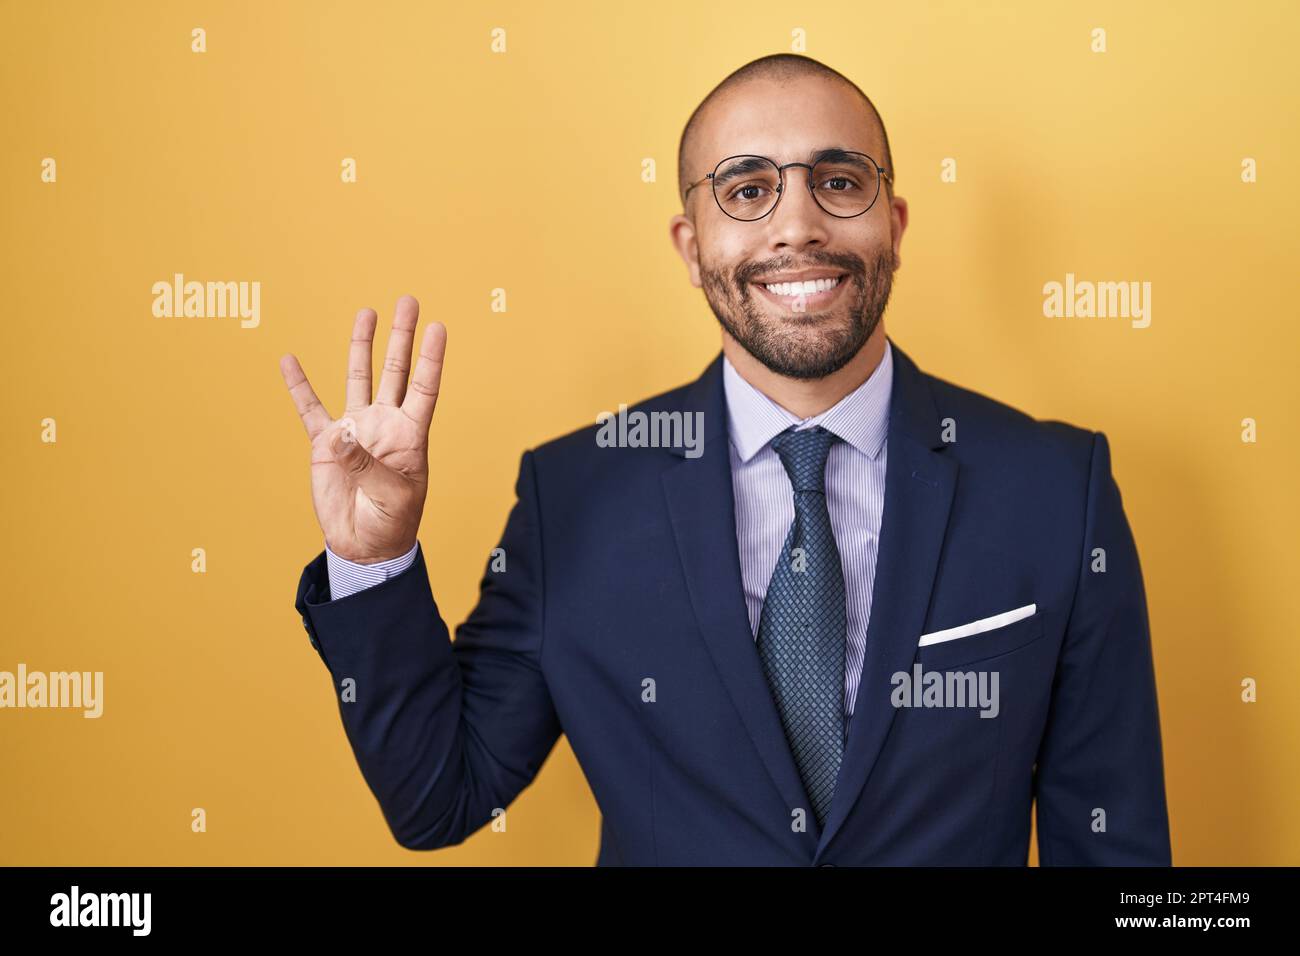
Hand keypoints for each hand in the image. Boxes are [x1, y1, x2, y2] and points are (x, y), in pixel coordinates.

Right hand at [279, 295, 446, 562]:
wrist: (365, 545)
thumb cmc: (391, 521)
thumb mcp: (391, 496)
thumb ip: (367, 466)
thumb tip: (340, 435)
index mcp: (410, 435)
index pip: (424, 388)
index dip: (431, 358)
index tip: (438, 327)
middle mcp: (385, 424)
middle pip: (395, 370)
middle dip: (401, 336)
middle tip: (408, 301)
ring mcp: (356, 431)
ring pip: (359, 378)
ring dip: (362, 346)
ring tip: (366, 312)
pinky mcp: (326, 445)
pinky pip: (310, 410)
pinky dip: (299, 386)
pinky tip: (290, 360)